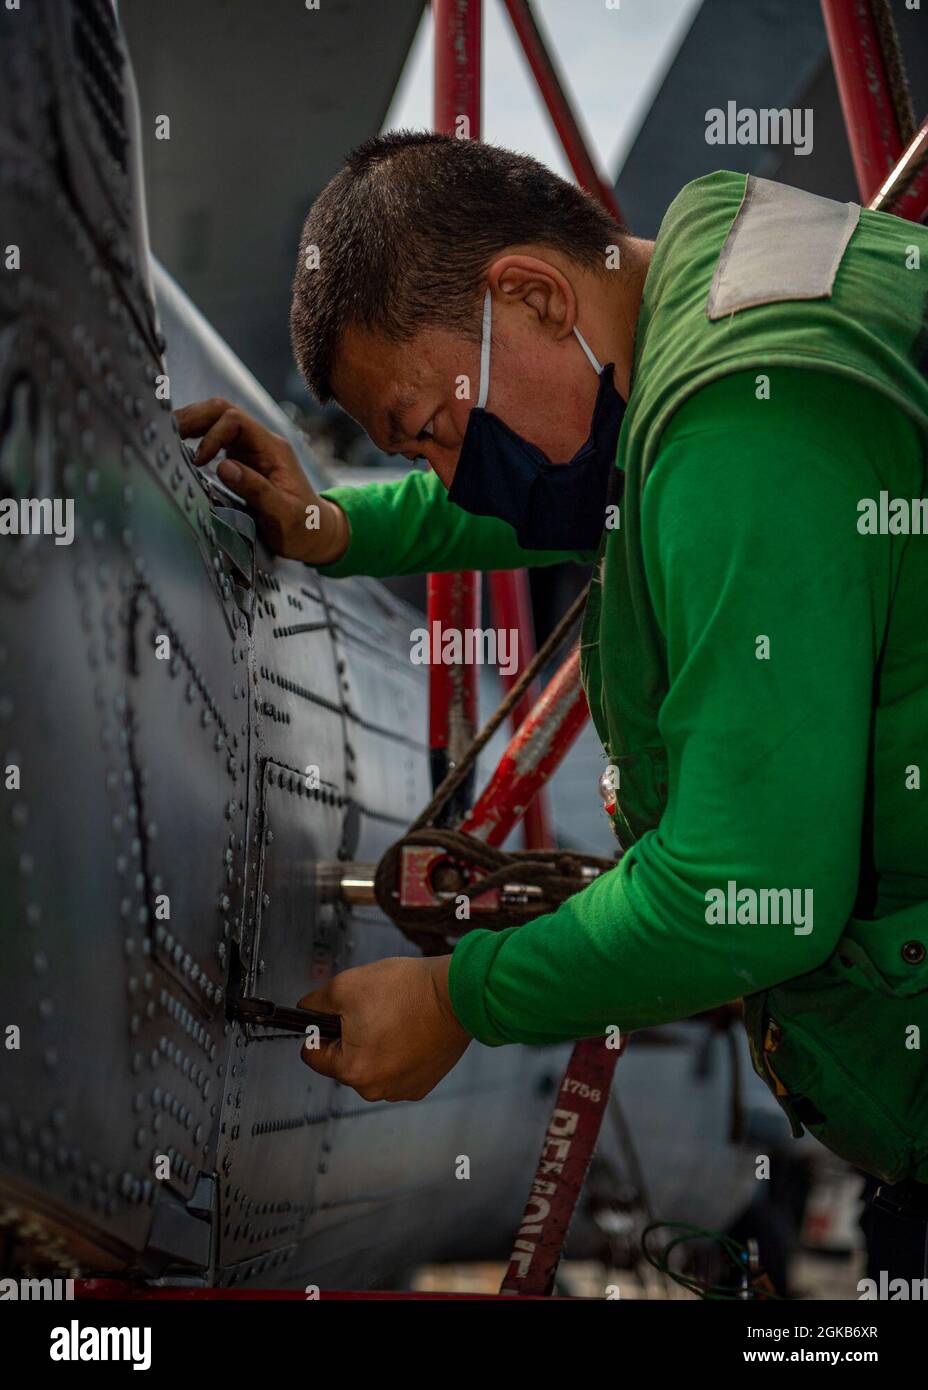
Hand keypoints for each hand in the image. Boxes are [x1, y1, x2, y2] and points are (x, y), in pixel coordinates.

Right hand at [174, 397, 348, 564]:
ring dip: (193, 425)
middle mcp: (261, 444)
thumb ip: (256, 489)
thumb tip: (223, 467)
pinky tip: (182, 449)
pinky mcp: (242, 462)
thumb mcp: (283, 513)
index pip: (235, 420)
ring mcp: (251, 451)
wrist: (315, 534)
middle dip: (195, 418)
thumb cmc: (304, 526)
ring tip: (170, 437)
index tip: (200, 461)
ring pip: (216, 421)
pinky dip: (197, 440)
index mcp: (273, 449)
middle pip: (222, 411)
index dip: (212, 435)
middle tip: (170, 434)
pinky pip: (216, 439)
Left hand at [298, 956, 471, 1101]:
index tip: (335, 1013)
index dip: (320, 1028)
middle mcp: (377, 1089)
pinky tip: (411, 1028)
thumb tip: (306, 1011)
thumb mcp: (346, 985)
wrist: (458, 994)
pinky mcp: (422, 1083)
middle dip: (351, 1036)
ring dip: (376, 1043)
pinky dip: (399, 1050)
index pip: (313, 1054)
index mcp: (353, 1070)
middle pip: (344, 1061)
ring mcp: (402, 1089)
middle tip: (372, 1009)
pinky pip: (396, 1068)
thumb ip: (316, 1002)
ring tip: (395, 1016)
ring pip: (371, 1065)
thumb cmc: (407, 990)